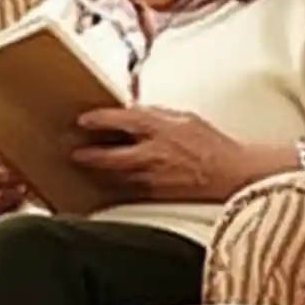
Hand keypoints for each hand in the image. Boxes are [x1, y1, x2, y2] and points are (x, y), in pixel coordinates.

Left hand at [71, 106, 256, 202]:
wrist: (229, 174)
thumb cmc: (209, 144)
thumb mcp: (183, 118)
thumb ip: (156, 115)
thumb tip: (133, 111)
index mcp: (160, 129)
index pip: (122, 121)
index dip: (98, 120)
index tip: (83, 120)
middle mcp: (152, 153)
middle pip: (109, 155)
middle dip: (88, 154)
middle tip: (75, 152)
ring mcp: (151, 176)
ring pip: (113, 174)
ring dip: (98, 169)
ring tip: (86, 163)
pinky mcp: (153, 193)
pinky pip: (126, 187)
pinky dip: (114, 182)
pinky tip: (108, 178)